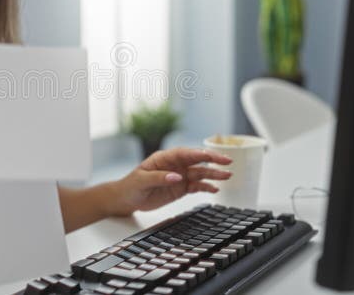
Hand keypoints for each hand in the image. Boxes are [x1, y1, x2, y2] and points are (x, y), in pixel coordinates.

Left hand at [108, 147, 232, 215]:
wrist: (126, 199)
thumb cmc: (130, 186)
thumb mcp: (141, 181)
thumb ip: (159, 178)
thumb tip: (177, 177)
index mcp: (163, 158)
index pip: (184, 153)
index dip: (198, 154)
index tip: (210, 156)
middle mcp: (174, 165)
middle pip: (196, 161)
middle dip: (212, 160)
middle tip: (227, 162)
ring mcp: (179, 176)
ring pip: (199, 174)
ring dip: (213, 175)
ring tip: (227, 176)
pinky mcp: (180, 188)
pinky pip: (196, 186)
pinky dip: (206, 187)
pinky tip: (215, 189)